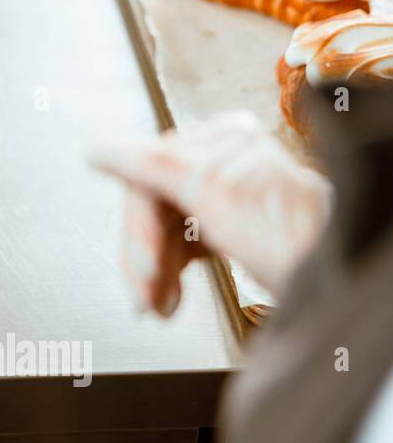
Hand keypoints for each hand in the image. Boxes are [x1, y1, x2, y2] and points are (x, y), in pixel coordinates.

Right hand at [89, 112, 331, 314]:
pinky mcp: (230, 222)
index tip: (128, 257)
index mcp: (227, 139)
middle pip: (154, 203)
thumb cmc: (303, 245)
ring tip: (160, 303)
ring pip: (163, 229)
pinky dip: (170, 272)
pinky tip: (171, 293)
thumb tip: (99, 152)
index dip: (139, 225)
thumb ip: (155, 166)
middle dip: (147, 255)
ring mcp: (228, 190)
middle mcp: (227, 157)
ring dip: (155, 271)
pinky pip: (178, 244)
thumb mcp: (218, 198)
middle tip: (146, 295)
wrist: (343, 282)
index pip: (148, 173)